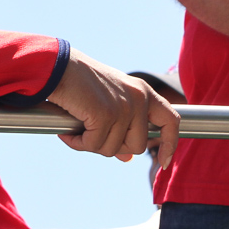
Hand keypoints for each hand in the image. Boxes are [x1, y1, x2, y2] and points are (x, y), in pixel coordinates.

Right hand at [49, 48, 179, 167]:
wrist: (57, 66)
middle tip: (91, 135)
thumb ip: (122, 128)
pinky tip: (66, 131)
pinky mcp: (106, 114)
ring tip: (75, 128)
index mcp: (143, 92)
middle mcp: (139, 98)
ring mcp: (124, 106)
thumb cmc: (79, 82)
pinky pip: (93, 145)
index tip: (164, 162)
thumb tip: (128, 159)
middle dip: (113, 147)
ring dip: (90, 144)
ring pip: (113, 149)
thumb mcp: (107, 102)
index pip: (171, 121)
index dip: (170, 144)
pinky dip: (77, 142)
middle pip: (138, 146)